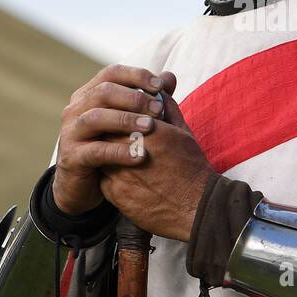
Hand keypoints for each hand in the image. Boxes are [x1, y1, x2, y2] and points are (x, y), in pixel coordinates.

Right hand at [51, 64, 177, 214]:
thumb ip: (148, 99)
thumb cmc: (111, 146)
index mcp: (89, 94)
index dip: (136, 75)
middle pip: (103, 92)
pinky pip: (96, 151)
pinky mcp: (72, 157)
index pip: (111, 73)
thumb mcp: (128, 121)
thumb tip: (169, 77)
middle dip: (134, 98)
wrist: (83, 185)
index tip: (160, 86)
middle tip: (159, 108)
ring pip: (96, 117)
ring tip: (151, 127)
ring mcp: (71, 132)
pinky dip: (119, 151)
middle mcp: (76, 109)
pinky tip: (140, 156)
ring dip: (126, 120)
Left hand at [100, 92, 216, 241]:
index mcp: (147, 129)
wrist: (195, 208)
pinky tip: (126, 177)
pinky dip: (110, 174)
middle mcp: (129, 148)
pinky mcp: (113, 192)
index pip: (119, 111)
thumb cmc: (192, 168)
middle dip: (110, 130)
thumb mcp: (183, 132)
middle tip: (120, 136)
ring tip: (122, 156)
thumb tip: (161, 88)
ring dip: (107, 152)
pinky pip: (103, 176)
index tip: (126, 116)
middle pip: (105, 130)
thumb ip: (168, 107)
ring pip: (101, 153)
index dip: (120, 113)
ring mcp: (118, 171)